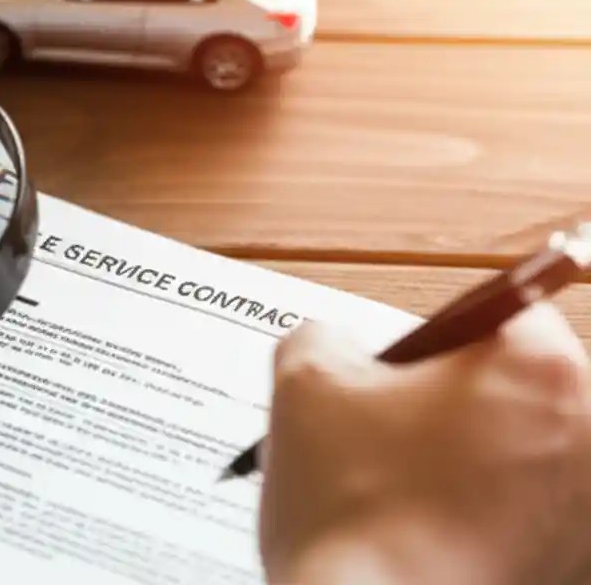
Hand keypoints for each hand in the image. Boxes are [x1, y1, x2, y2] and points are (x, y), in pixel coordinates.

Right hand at [258, 305, 590, 584]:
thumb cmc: (352, 509)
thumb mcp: (305, 384)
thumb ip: (322, 337)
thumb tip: (335, 348)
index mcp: (540, 367)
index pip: (508, 309)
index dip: (443, 336)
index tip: (405, 372)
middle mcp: (588, 433)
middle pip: (525, 386)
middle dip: (462, 403)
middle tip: (394, 436)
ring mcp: (586, 508)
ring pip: (526, 455)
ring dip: (475, 463)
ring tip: (401, 494)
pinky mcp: (571, 563)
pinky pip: (531, 518)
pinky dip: (487, 521)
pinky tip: (426, 536)